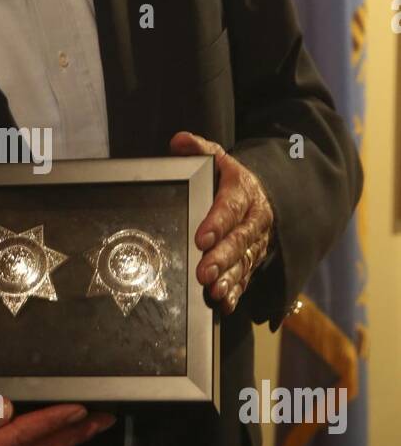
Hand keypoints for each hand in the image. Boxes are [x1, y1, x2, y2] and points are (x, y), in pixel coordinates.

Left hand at [169, 130, 273, 315]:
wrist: (265, 192)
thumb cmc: (231, 177)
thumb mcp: (218, 158)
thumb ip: (200, 149)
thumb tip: (180, 142)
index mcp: (243, 191)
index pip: (230, 207)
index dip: (217, 223)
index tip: (201, 239)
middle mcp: (253, 219)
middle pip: (239, 240)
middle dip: (221, 258)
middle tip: (203, 272)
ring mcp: (256, 241)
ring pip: (244, 262)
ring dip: (230, 279)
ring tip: (214, 292)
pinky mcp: (253, 258)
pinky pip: (247, 276)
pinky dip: (237, 291)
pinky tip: (225, 304)